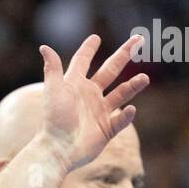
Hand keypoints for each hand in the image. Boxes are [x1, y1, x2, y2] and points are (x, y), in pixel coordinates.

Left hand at [40, 33, 149, 170]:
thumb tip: (44, 47)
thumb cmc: (54, 119)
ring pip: (121, 94)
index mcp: (75, 85)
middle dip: (124, 55)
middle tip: (139, 39)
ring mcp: (99, 112)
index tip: (95, 38)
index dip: (88, 50)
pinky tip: (131, 109)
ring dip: (133, 86)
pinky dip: (127, 116)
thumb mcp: (54, 91)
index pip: (82, 62)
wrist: (59, 150)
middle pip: (110, 71)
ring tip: (144, 78)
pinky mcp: (106, 130)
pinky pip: (120, 120)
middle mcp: (88, 96)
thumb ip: (52, 69)